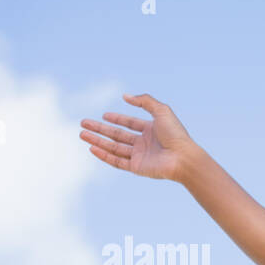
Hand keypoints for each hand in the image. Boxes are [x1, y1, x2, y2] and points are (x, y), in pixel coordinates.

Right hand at [79, 93, 195, 181]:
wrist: (183, 158)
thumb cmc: (176, 135)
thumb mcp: (161, 111)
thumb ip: (144, 101)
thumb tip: (125, 96)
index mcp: (151, 130)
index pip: (130, 123)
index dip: (117, 119)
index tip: (104, 115)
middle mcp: (144, 143)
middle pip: (117, 135)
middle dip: (100, 129)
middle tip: (83, 123)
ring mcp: (140, 156)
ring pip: (114, 148)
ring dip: (97, 141)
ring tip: (82, 134)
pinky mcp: (137, 168)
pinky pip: (117, 161)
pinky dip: (104, 155)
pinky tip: (92, 148)